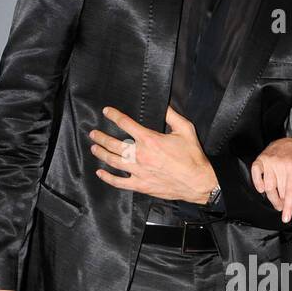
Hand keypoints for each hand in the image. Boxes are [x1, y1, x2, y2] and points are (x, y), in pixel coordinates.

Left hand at [90, 104, 216, 202]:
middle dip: (101, 137)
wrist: (198, 182)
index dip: (114, 115)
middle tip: (93, 133)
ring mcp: (138, 171)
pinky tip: (100, 172)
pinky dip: (107, 177)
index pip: (125, 124)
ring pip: (112, 161)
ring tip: (94, 148)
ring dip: (101, 153)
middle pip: (113, 143)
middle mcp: (140, 155)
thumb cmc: (192, 157)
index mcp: (150, 140)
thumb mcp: (185, 130)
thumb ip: (172, 116)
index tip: (106, 112)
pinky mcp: (140, 185)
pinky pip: (119, 182)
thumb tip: (164, 105)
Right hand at [251, 138, 291, 223]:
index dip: (288, 206)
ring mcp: (269, 162)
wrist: (288, 140)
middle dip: (280, 203)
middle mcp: (280, 165)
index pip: (290, 192)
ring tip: (276, 200)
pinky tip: (263, 189)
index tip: (285, 218)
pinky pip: (256, 176)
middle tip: (282, 205)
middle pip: (278, 192)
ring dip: (271, 197)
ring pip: (267, 187)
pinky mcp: (260, 160)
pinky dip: (258, 185)